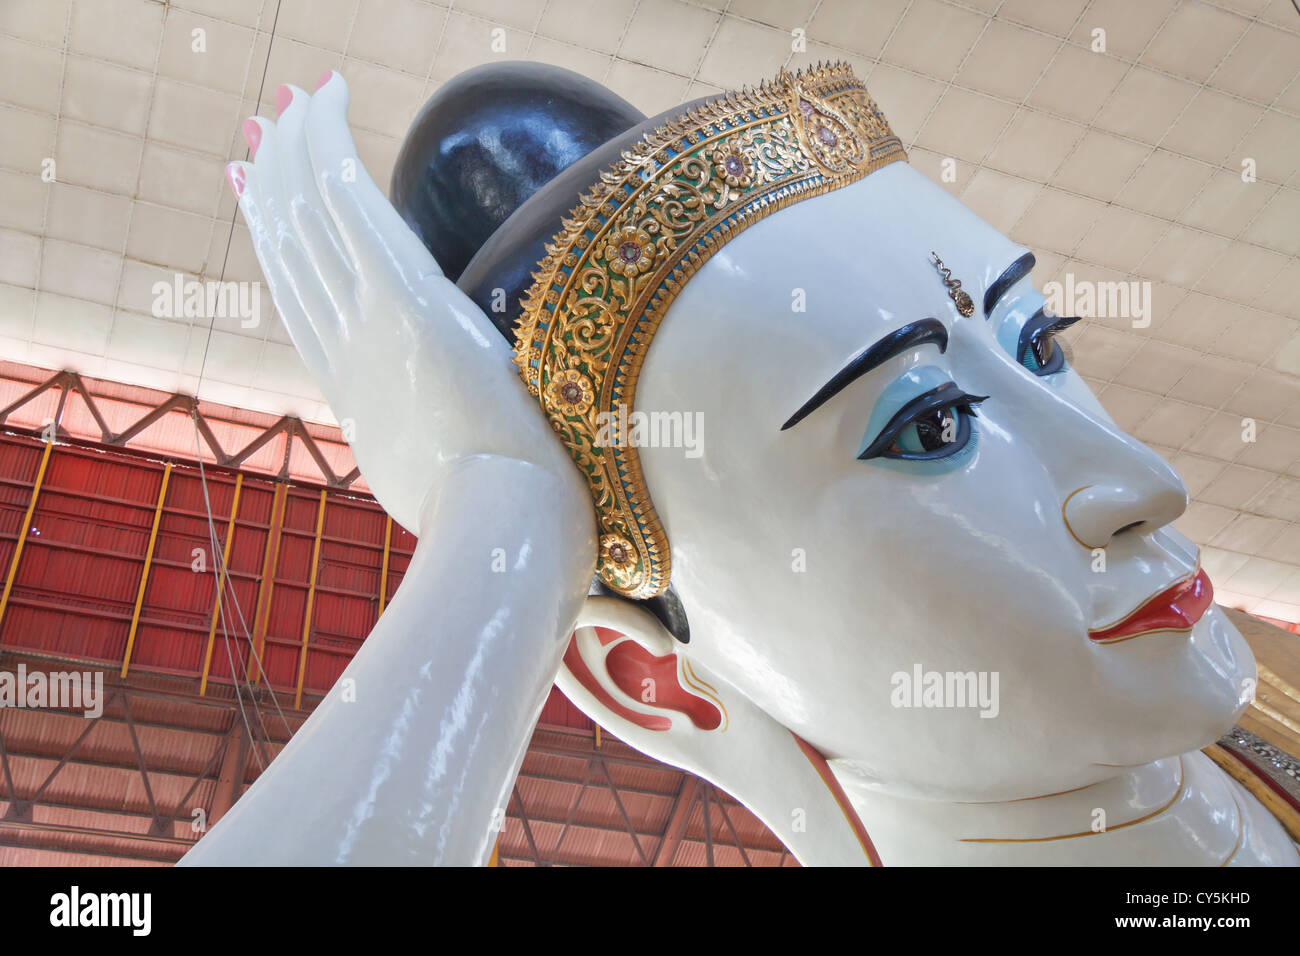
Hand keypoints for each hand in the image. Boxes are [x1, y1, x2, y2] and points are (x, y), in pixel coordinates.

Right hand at [227, 72, 583, 532]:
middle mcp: (353, 353)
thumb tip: (463, 463)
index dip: (275, 243)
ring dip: (301, 151)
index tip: (254, 195)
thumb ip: (437, 463)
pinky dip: (334, 154)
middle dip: (271, 183)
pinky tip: (325, 104)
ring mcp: (375, 329)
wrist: (504, 535)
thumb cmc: (495, 527)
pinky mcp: (411, 308)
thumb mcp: (445, 492)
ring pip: (317, 222)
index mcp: (359, 394)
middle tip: (253, 129)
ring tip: (288, 99)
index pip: (304, 301)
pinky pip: (359, 214)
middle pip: (296, 251)